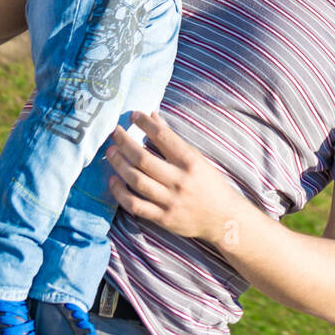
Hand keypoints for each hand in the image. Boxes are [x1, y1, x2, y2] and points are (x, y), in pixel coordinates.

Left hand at [105, 111, 240, 245]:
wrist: (224, 219)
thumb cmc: (210, 184)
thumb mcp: (197, 158)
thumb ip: (173, 140)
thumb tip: (153, 116)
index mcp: (190, 162)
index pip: (163, 137)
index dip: (146, 124)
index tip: (133, 115)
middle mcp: (179, 180)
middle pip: (143, 159)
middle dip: (125, 143)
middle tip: (114, 132)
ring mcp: (170, 201)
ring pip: (136, 180)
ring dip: (119, 164)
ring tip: (110, 152)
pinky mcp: (163, 218)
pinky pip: (136, 205)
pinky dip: (121, 193)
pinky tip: (113, 181)